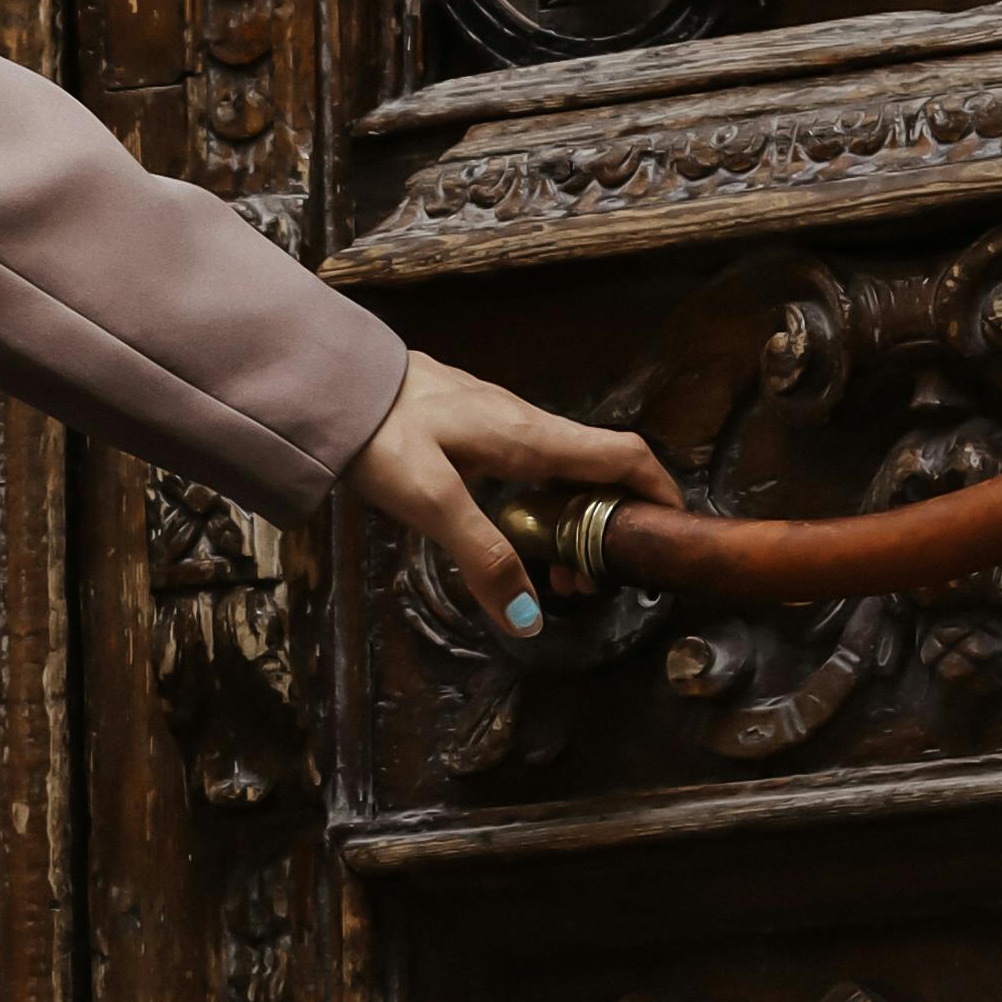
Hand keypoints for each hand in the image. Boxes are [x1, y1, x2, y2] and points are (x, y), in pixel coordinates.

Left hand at [344, 347, 679, 640]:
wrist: (328, 383)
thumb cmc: (378, 433)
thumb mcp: (432, 500)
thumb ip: (482, 558)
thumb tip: (528, 618)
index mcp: (530, 437)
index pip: (623, 455)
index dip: (659, 491)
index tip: (673, 532)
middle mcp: (525, 423)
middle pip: (597, 470)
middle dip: (609, 526)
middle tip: (588, 582)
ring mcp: (497, 419)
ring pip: (560, 470)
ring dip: (570, 520)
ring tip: (550, 572)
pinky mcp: (470, 423)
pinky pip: (528, 464)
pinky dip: (539, 503)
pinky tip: (509, 530)